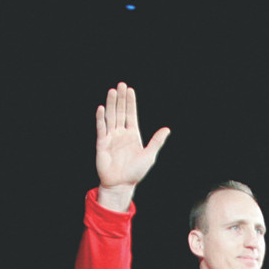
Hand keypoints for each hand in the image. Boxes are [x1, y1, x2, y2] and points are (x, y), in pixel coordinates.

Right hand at [94, 82, 171, 206]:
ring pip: (111, 117)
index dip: (130, 102)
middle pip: (120, 112)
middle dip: (120, 99)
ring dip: (111, 104)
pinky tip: (101, 108)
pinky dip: (101, 118)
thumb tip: (167, 129)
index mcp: (132, 135)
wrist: (121, 184)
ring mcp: (111, 137)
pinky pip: (101, 129)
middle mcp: (121, 133)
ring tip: (112, 91)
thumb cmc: (135, 172)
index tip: (130, 90)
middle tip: (121, 84)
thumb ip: (156, 141)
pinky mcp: (102, 143)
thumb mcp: (149, 155)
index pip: (130, 114)